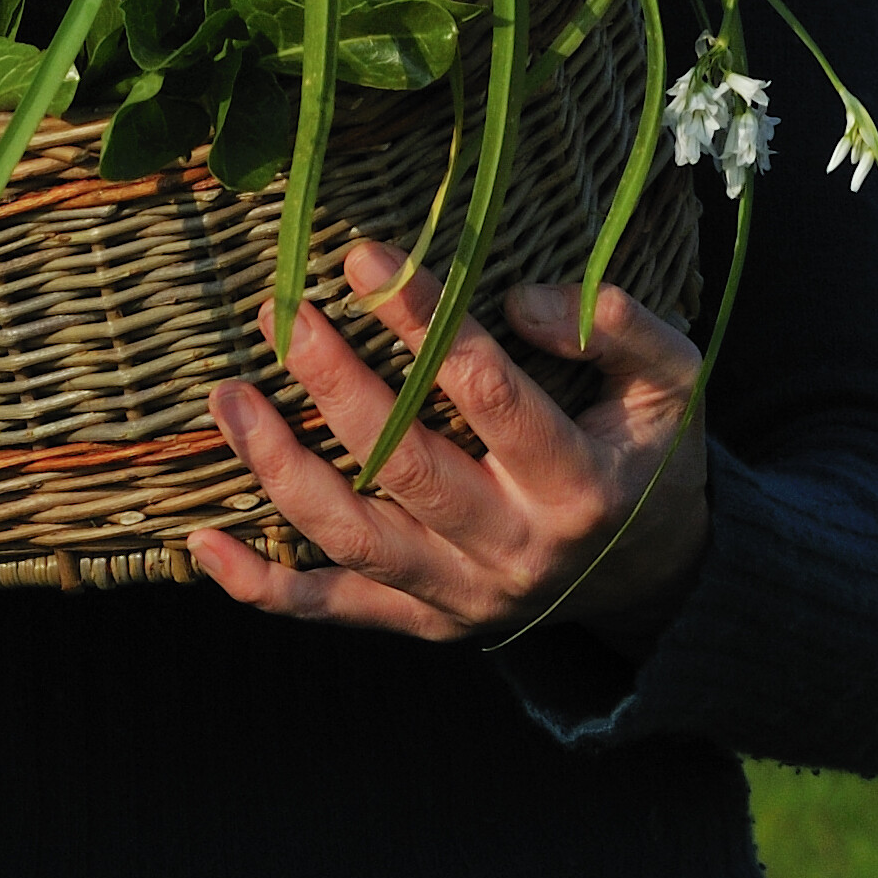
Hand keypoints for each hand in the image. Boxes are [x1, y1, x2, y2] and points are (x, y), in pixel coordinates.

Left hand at [188, 237, 712, 646]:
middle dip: (333, 386)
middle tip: (277, 313)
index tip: (361, 256)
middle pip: (406, 468)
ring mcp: (464, 595)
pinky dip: (263, 586)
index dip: (422, 323)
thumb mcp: (674, 385)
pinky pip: (334, 610)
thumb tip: (518, 300)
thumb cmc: (650, 457)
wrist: (658, 581)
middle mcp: (516, 549)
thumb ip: (621, 326)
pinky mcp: (425, 622)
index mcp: (579, 484)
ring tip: (227, 396)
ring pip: (356, 540)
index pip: (488, 394)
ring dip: (279, 470)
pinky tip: (203, 541)